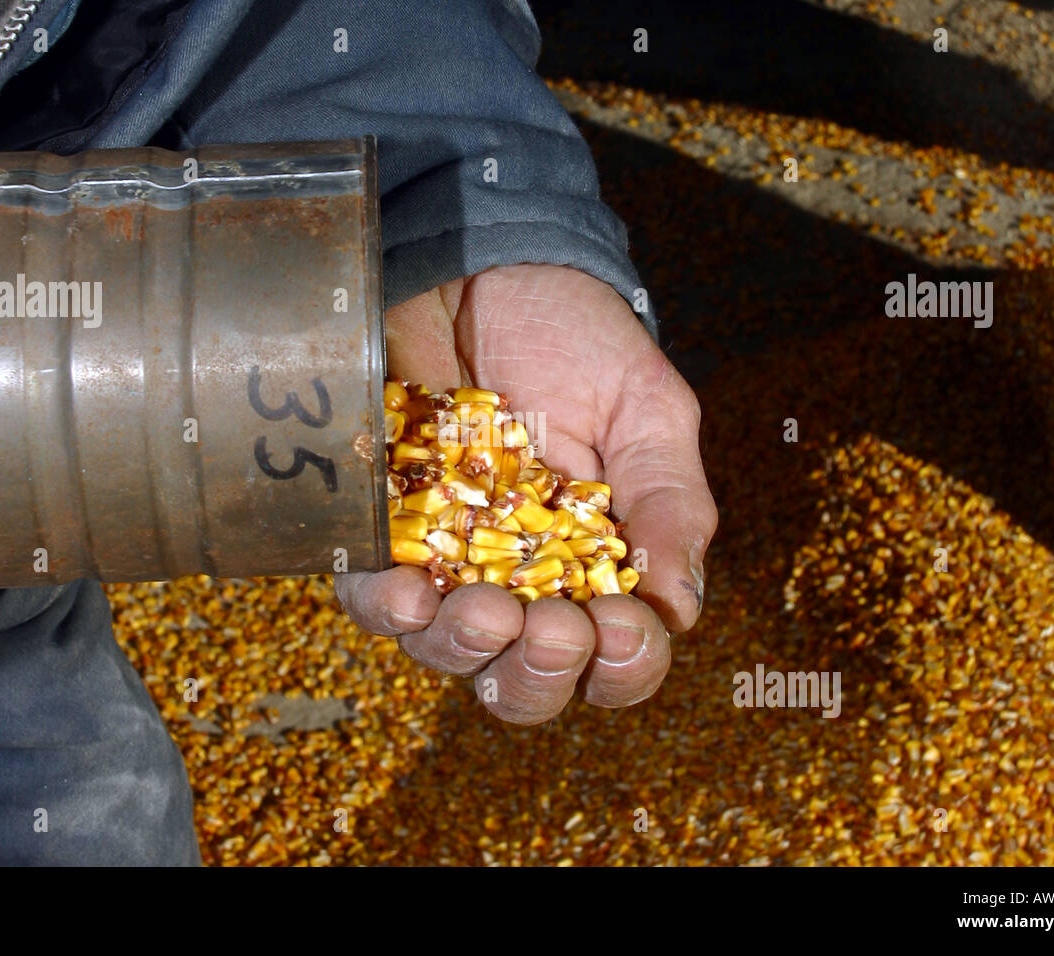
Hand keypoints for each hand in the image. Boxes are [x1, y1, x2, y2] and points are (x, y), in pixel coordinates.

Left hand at [335, 264, 715, 723]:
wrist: (482, 261)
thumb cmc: (574, 336)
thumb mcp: (645, 410)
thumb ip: (667, 503)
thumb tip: (681, 608)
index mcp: (596, 562)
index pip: (616, 654)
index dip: (625, 664)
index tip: (625, 625)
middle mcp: (519, 578)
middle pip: (526, 680)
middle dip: (540, 673)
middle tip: (551, 628)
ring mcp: (445, 559)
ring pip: (448, 653)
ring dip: (467, 649)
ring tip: (483, 609)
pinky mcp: (379, 528)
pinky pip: (372, 595)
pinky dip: (386, 606)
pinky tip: (405, 590)